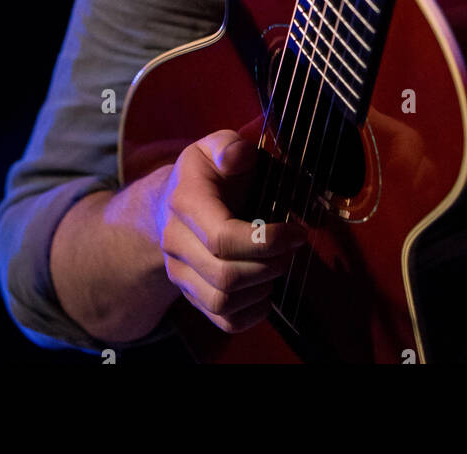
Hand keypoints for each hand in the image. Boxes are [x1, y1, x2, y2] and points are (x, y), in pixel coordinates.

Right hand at [154, 129, 307, 334]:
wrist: (169, 204)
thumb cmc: (204, 174)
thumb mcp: (213, 146)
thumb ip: (228, 146)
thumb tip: (240, 158)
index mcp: (185, 203)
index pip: (222, 238)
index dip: (266, 242)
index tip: (297, 232)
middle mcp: (175, 243)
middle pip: (225, 275)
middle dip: (271, 265)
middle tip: (292, 249)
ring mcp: (179, 273)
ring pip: (222, 302)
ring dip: (262, 289)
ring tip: (279, 265)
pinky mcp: (189, 294)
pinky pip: (222, 320)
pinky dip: (252, 314)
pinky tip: (267, 290)